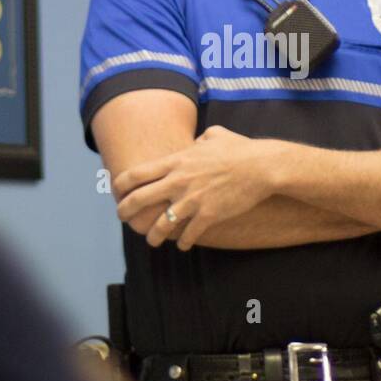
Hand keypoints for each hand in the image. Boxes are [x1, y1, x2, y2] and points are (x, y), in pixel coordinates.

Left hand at [113, 126, 279, 250]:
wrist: (262, 166)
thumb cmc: (240, 149)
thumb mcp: (215, 135)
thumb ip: (200, 139)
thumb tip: (197, 141)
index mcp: (176, 161)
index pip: (136, 174)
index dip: (120, 185)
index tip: (118, 192)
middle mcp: (179, 181)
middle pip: (139, 199)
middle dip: (125, 211)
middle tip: (123, 217)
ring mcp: (192, 200)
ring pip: (161, 224)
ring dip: (153, 236)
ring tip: (152, 241)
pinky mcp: (208, 215)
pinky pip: (188, 234)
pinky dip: (183, 242)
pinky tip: (183, 245)